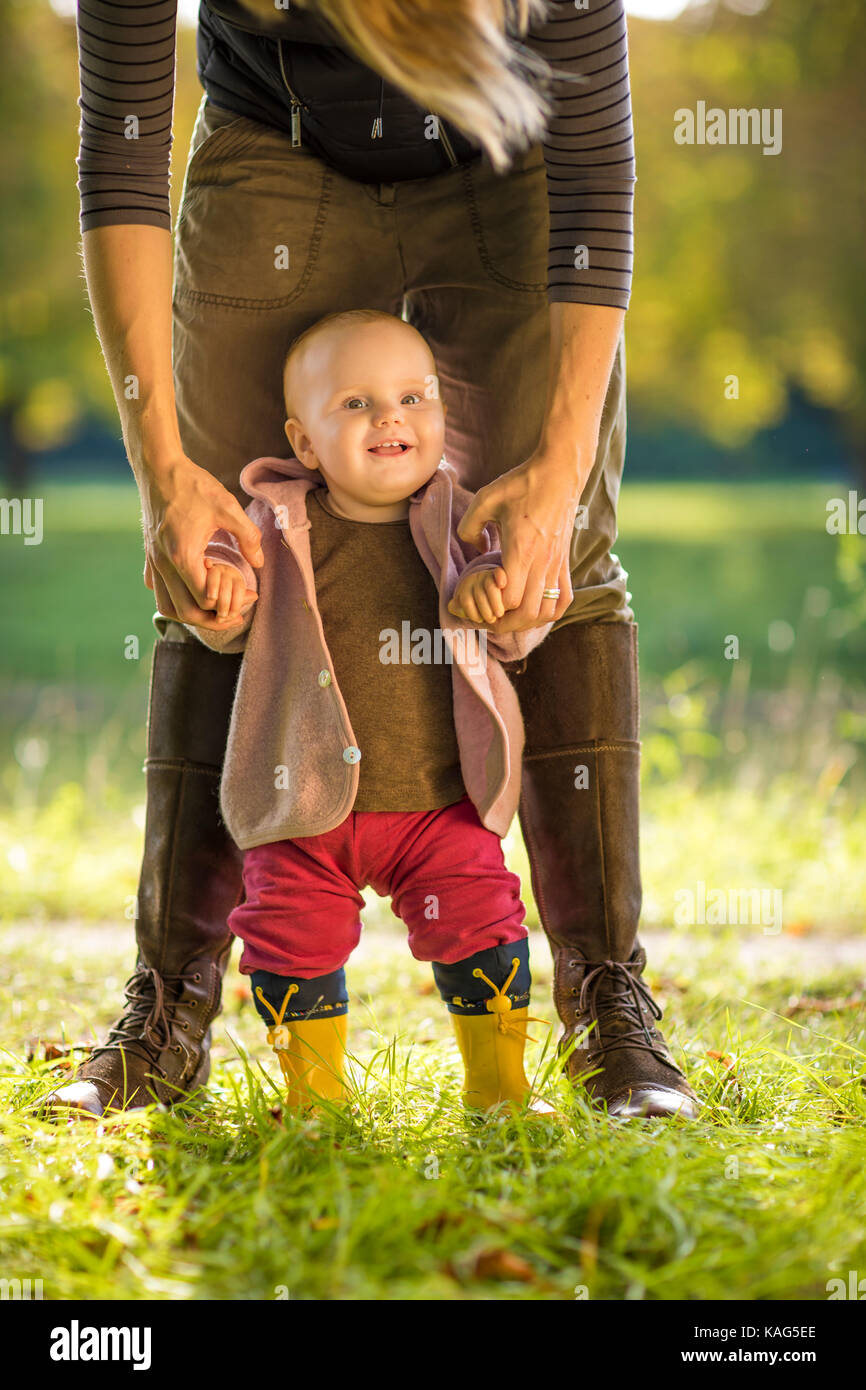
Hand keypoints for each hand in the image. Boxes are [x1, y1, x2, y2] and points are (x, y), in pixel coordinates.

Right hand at [140, 454, 263, 628]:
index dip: (231, 601)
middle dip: (213, 619)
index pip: (206, 597)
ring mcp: (153, 560)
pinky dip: (174, 597)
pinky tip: (192, 589)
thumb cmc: (193, 485)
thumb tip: (259, 562)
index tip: (250, 592)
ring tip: (214, 609)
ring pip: (166, 605)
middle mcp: (164, 563)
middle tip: (237, 614)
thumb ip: (248, 537)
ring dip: (190, 613)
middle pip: (185, 611)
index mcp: (183, 555)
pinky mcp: (150, 554)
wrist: (158, 466)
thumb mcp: (228, 507)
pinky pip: (157, 587)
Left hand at [454, 446, 589, 633]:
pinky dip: (549, 612)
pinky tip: (535, 608)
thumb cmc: (521, 484)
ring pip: (546, 612)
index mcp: (520, 550)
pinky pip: (564, 599)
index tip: (480, 598)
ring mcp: (557, 564)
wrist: (559, 472)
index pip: (509, 598)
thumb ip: (469, 526)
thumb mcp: (485, 499)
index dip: (492, 605)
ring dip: (527, 621)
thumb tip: (474, 548)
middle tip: (489, 617)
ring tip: (510, 616)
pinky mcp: (565, 562)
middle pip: (527, 613)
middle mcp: (542, 562)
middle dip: (505, 623)